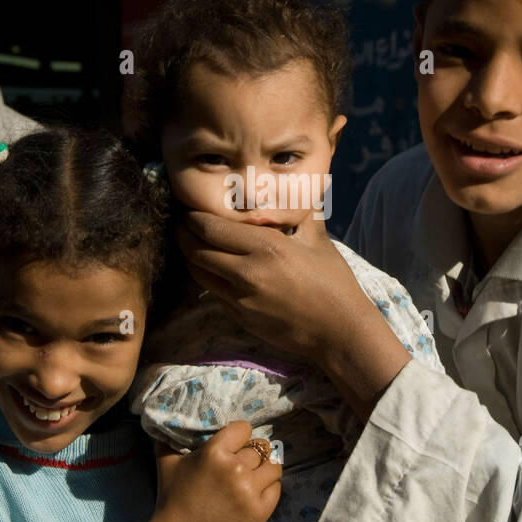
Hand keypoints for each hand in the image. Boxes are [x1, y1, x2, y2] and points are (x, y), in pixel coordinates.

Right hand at [153, 421, 281, 521]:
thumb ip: (171, 439)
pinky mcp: (259, 510)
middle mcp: (235, 469)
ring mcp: (249, 490)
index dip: (240, 435)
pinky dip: (269, 487)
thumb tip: (174, 422)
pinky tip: (257, 490)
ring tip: (256, 474)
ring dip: (265, 468)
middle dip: (253, 452)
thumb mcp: (166, 462)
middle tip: (244, 462)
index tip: (235, 443)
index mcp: (214, 452)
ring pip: (273, 466)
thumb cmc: (173, 498)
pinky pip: (276, 488)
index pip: (244, 429)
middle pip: (260, 447)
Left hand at [177, 212, 410, 417]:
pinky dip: (208, 277)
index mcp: (267, 248)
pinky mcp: (241, 318)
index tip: (190, 209)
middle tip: (182, 225)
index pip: (211, 228)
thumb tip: (298, 189)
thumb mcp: (318, 241)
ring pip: (199, 273)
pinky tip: (212, 268)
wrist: (339, 332)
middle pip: (195, 251)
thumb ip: (301, 214)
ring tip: (191, 245)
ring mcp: (241, 299)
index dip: (193, 218)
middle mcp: (248, 273)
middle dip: (183, 236)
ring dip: (190, 257)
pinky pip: (213, 293)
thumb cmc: (334, 283)